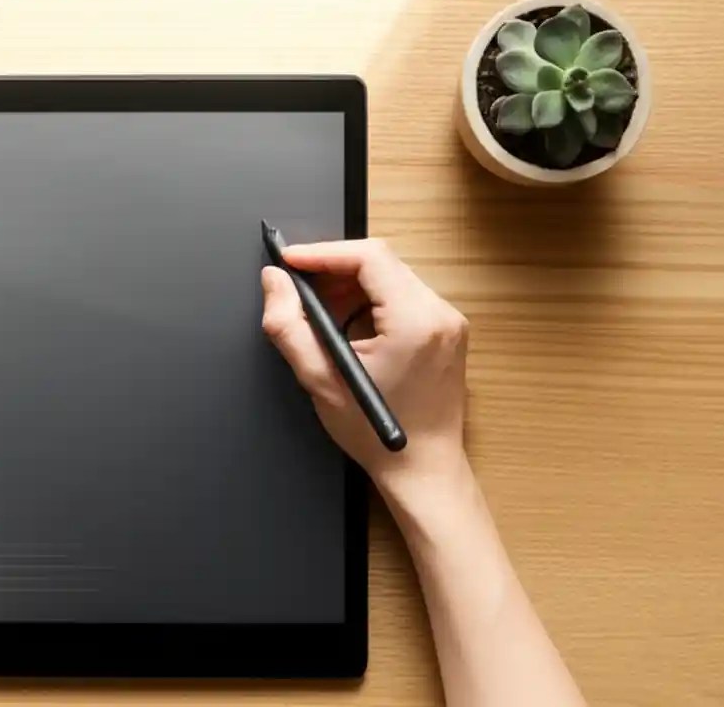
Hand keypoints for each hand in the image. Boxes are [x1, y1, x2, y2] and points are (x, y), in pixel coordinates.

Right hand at [260, 239, 468, 491]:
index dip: (323, 253)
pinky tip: (348, 328)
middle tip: (299, 288)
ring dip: (352, 287)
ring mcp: (448, 322)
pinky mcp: (447, 332)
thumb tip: (274, 281)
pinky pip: (404, 297)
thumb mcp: (319, 379)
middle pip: (381, 263)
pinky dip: (371, 302)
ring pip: (392, 278)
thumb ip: (288, 325)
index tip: (289, 261)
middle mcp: (440, 313)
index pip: (369, 257)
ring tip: (321, 315)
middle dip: (335, 270)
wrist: (423, 469)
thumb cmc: (376, 434)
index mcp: (415, 321)